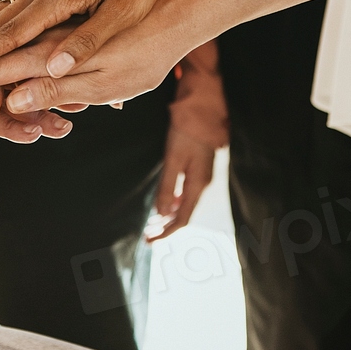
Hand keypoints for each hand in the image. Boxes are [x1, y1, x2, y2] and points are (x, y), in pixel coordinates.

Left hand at [145, 126, 214, 241]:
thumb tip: (161, 213)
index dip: (166, 232)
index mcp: (198, 184)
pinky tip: (165, 203)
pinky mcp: (199, 169)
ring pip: (185, 205)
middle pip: (184, 214)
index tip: (150, 240)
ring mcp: (202, 177)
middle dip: (165, 227)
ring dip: (169, 216)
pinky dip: (174, 202)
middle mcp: (202, 184)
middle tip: (147, 235)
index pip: (182, 219)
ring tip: (153, 223)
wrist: (202, 109)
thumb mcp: (173, 159)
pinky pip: (186, 193)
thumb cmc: (187, 131)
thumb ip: (167, 186)